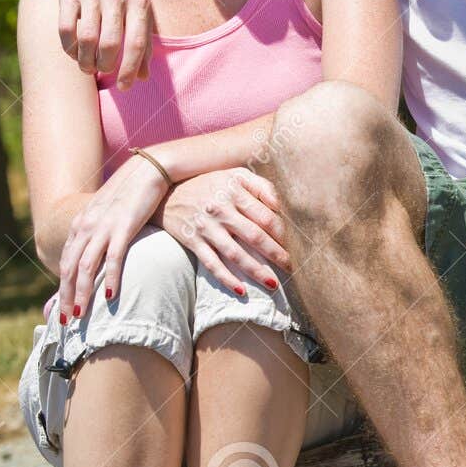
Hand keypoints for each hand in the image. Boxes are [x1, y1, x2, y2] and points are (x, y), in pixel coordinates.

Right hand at [57, 0, 151, 89]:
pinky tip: (74, 51)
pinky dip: (69, 47)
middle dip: (105, 66)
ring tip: (87, 66)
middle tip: (102, 71)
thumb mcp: (140, 5)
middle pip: (110, 43)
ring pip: (87, 38)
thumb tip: (142, 77)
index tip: (124, 87)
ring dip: (85, 60)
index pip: (136, 42)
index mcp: (139, 0)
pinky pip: (65, 27)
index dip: (129, 69)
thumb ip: (143, 39)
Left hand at [57, 155, 170, 320]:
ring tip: (81, 315)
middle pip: (70, 268)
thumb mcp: (109, 215)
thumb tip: (99, 257)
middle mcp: (86, 227)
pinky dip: (110, 278)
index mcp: (81, 225)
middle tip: (66, 322)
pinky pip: (114, 258)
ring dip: (82, 292)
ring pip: (86, 266)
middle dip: (65, 297)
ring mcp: (104, 227)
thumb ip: (100, 235)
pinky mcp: (124, 226)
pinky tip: (111, 296)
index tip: (61, 310)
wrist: (147, 169)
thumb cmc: (131, 195)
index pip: (66, 262)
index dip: (61, 288)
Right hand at [158, 168, 290, 294]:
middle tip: (294, 268)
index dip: (284, 234)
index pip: (266, 216)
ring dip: (255, 271)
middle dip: (277, 254)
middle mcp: (221, 209)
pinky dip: (226, 278)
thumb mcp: (235, 175)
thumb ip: (261, 186)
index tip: (299, 246)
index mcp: (235, 191)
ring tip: (273, 284)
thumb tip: (284, 204)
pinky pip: (211, 263)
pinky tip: (241, 291)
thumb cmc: (209, 183)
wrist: (165, 190)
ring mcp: (206, 226)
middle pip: (255, 236)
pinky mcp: (192, 240)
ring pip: (235, 253)